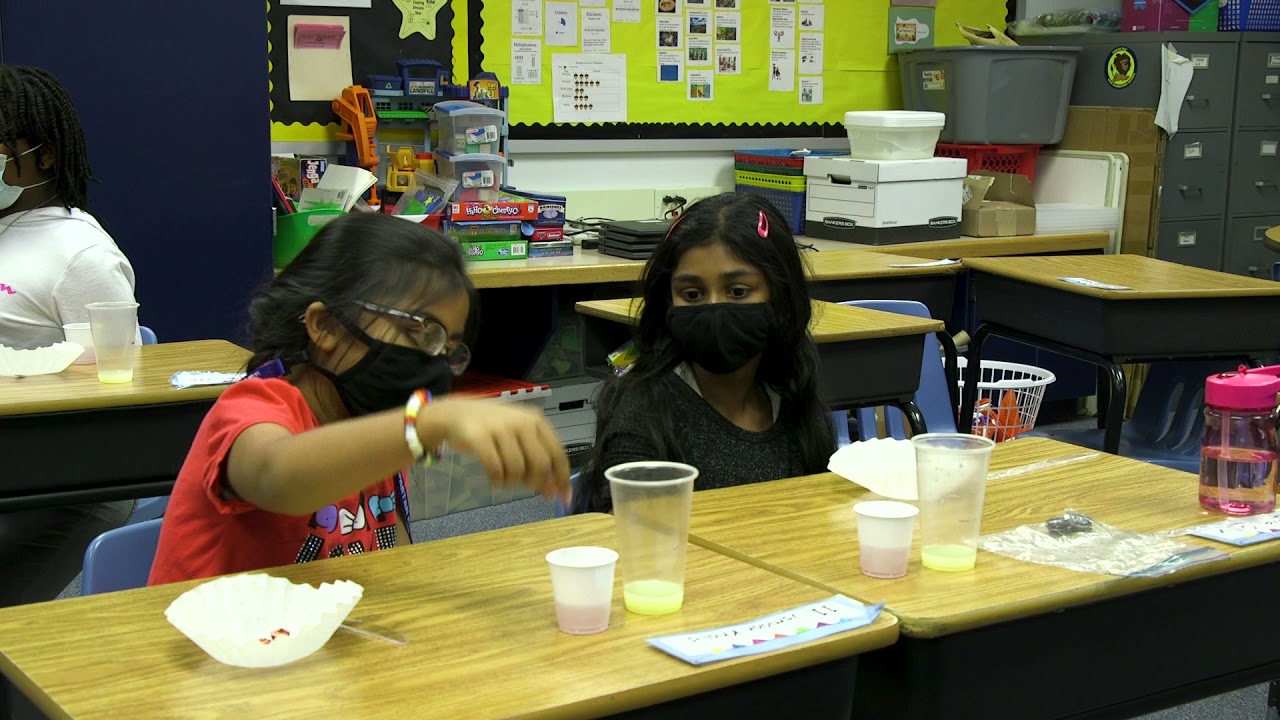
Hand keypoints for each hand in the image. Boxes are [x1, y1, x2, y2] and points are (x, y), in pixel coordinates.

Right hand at [417, 398, 571, 502]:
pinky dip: (498, 482)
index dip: (563, 478)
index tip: (564, 499)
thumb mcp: (519, 438)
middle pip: (540, 464)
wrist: (456, 413)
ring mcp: (500, 429)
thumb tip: (553, 491)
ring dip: (512, 483)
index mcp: (536, 421)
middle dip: (535, 482)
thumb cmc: (493, 428)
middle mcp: (521, 422)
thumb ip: (537, 460)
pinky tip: (495, 482)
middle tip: (525, 487)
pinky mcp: (480, 438)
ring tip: (505, 481)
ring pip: (517, 469)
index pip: (558, 453)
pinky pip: (496, 469)